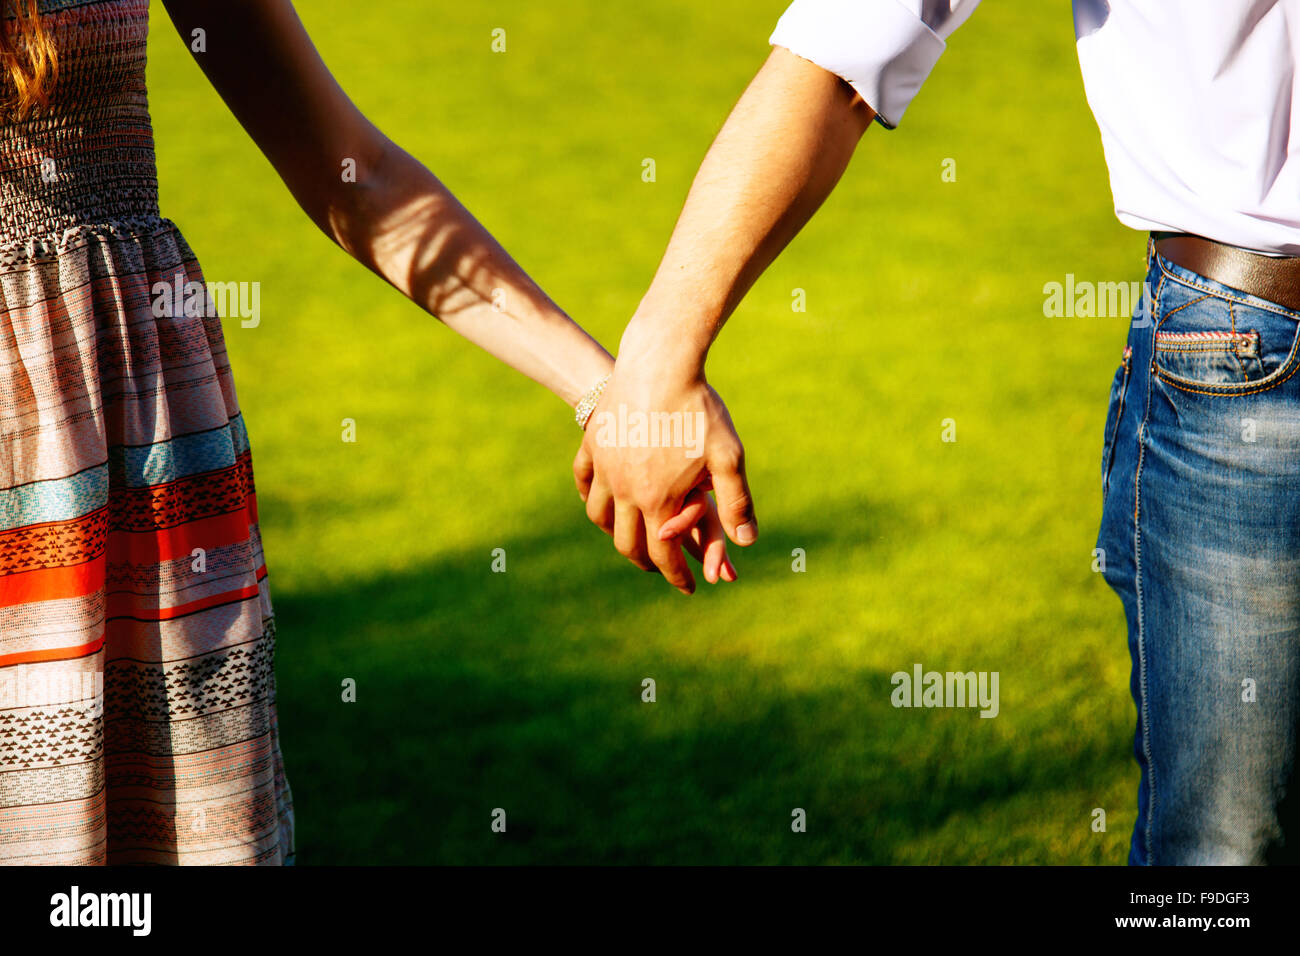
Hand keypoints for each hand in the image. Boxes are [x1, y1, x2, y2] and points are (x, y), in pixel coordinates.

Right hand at [573, 355, 756, 593]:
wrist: (659, 362)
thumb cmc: (698, 408)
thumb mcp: (728, 456)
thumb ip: (737, 502)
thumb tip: (748, 543)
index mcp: (658, 500)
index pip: (663, 555)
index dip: (677, 576)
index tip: (689, 587)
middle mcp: (624, 490)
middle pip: (627, 543)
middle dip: (646, 562)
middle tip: (662, 566)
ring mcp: (604, 467)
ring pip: (599, 516)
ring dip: (616, 533)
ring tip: (631, 536)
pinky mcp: (592, 443)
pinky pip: (583, 480)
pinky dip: (592, 496)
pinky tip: (603, 498)